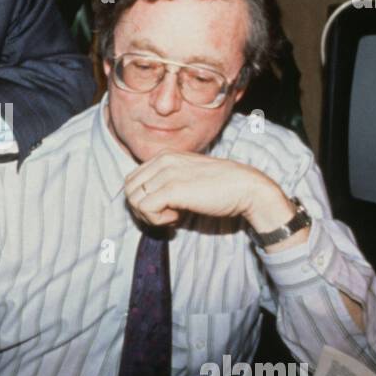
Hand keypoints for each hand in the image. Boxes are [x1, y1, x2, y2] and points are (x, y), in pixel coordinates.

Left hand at [124, 150, 289, 230]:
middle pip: (129, 189)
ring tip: (174, 216)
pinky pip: (145, 208)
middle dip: (142, 209)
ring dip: (150, 215)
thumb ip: (167, 184)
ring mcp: (167, 173)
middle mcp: (163, 160)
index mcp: (165, 156)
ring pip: (133, 199)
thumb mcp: (189, 179)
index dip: (144, 199)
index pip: (133, 179)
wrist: (247, 188)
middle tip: (166, 215)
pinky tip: (177, 218)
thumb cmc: (221, 189)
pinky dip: (157, 220)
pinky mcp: (172, 188)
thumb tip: (147, 205)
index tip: (166, 207)